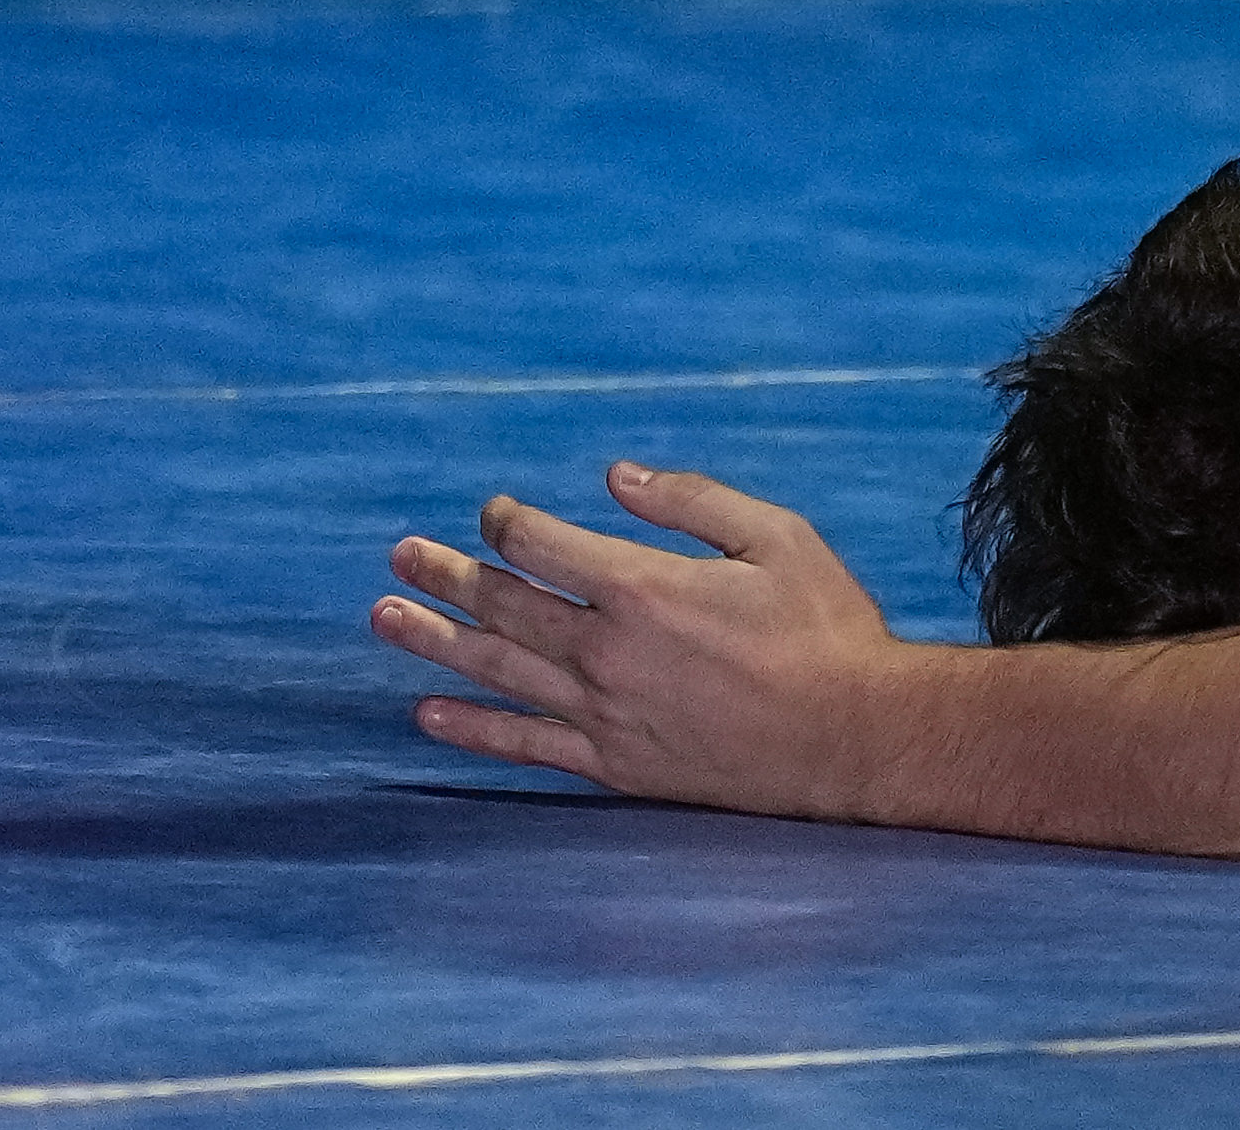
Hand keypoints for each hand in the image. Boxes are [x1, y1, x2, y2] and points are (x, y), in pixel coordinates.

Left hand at [373, 465, 919, 817]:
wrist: (855, 739)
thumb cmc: (826, 629)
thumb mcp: (776, 536)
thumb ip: (690, 500)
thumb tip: (616, 475)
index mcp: (643, 588)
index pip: (542, 545)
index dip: (508, 522)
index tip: (496, 512)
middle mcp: (608, 653)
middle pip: (504, 605)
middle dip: (446, 574)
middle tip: (401, 555)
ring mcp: (606, 715)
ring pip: (498, 671)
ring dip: (435, 642)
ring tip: (384, 619)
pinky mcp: (616, 764)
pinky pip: (525, 745)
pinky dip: (472, 729)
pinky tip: (427, 714)